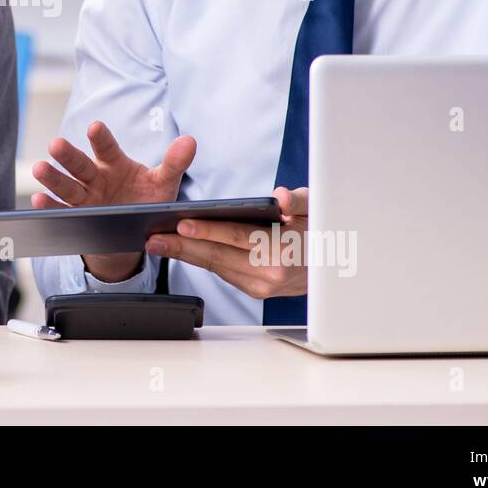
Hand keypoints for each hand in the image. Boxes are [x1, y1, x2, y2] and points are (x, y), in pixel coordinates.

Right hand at [30, 121, 196, 283]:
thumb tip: (190, 140)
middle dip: (68, 155)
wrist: (134, 231)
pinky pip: (61, 210)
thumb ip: (174, 163)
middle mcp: (96, 177)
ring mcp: (84, 197)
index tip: (95, 126)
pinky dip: (49, 205)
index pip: (107, 147)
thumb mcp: (163, 184)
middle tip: (56, 144)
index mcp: (115, 163)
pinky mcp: (77, 216)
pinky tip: (39, 200)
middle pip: (80, 164)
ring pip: (66, 186)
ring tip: (39, 168)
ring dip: (52, 178)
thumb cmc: (146, 199)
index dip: (101, 138)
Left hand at [147, 186, 308, 298]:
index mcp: (284, 251)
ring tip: (159, 243)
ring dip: (186, 255)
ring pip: (216, 267)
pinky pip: (222, 272)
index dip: (209, 231)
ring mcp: (261, 286)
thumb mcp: (317, 209)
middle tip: (153, 238)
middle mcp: (270, 274)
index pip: (239, 237)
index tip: (182, 224)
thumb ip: (299, 200)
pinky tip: (182, 249)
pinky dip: (201, 260)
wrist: (334, 269)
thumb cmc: (322, 231)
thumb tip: (281, 197)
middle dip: (183, 246)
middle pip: (219, 256)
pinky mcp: (254, 290)